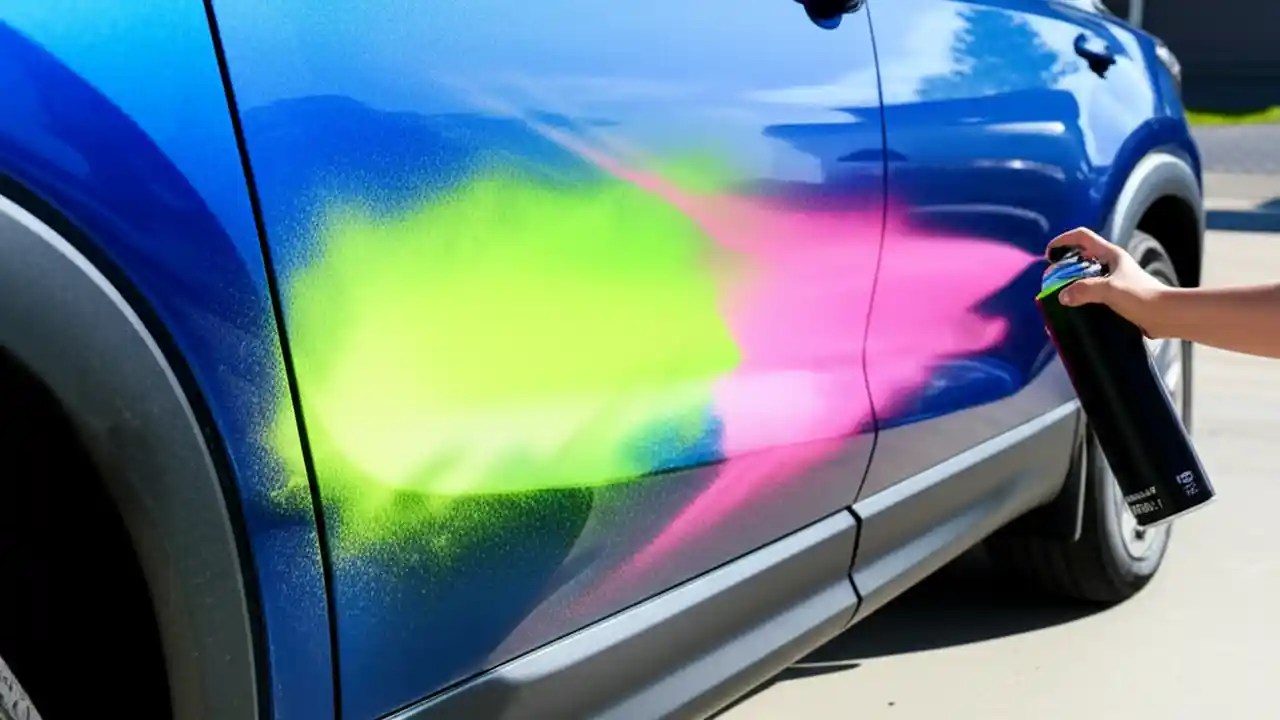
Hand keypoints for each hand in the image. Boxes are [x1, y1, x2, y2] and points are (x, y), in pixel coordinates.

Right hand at [1045, 227, 1170, 336]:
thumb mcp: (1109, 290)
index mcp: (1111, 254)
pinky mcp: (1117, 296)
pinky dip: (1081, 298)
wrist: (1166, 315)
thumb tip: (1063, 296)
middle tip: (1052, 280)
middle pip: (1081, 256)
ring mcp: (1115, 280)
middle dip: (1063, 266)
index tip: (1049, 255)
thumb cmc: (1141, 296)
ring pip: (1086, 276)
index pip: (1082, 236)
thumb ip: (1084, 290)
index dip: (1063, 240)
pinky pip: (1092, 292)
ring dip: (1071, 284)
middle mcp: (1112, 264)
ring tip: (1061, 297)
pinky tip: (1075, 310)